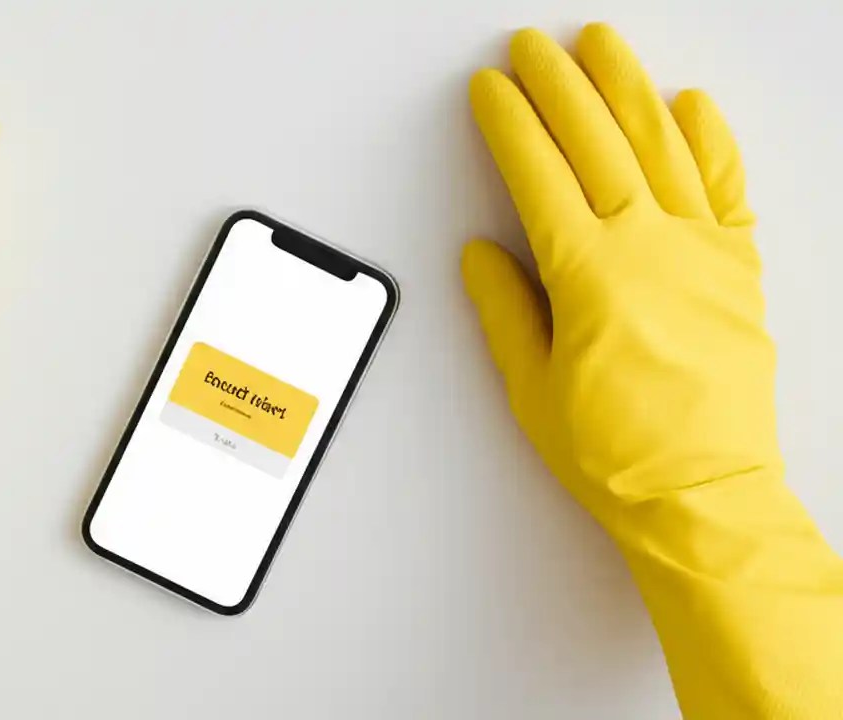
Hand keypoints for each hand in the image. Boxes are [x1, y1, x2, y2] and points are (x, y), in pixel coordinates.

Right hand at [462, 24, 773, 532]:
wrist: (702, 495)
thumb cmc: (617, 454)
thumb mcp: (531, 387)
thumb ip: (505, 309)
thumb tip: (485, 254)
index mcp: (586, 273)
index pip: (535, 172)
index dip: (507, 123)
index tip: (489, 90)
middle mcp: (646, 245)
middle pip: (594, 140)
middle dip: (555, 84)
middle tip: (530, 48)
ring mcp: (699, 249)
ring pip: (658, 143)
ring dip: (624, 87)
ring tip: (600, 45)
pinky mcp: (739, 266)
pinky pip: (724, 184)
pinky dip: (708, 138)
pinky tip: (689, 104)